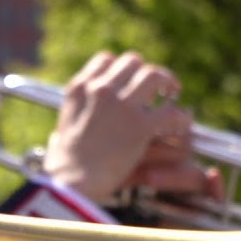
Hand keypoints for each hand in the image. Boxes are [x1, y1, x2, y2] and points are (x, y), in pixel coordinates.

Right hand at [43, 51, 217, 202]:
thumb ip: (67, 128)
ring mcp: (123, 105)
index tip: (128, 81)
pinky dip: (180, 117)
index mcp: (79, 88)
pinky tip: (181, 123)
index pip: (106, 59)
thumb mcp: (59, 132)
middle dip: (145, 72)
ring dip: (166, 82)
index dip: (121, 69)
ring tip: (172, 94)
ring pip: (154, 75)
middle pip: (133, 62)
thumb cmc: (63, 165)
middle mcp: (101, 89)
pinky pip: (171, 112)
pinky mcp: (141, 125)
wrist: (72, 181)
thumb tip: (58, 138)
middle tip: (156, 87)